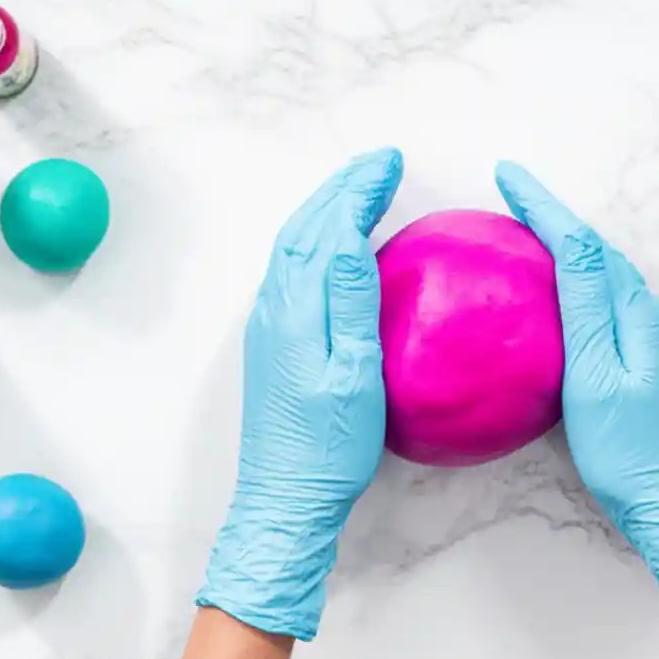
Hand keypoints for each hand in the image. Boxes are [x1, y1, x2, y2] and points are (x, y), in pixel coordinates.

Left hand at [198, 148, 403, 640]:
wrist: (283, 495)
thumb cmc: (329, 445)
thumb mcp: (354, 374)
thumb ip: (352, 303)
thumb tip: (352, 236)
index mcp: (298, 309)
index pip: (330, 230)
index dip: (359, 190)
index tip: (389, 162)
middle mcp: (275, 306)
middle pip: (306, 228)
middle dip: (341, 188)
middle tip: (379, 162)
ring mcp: (269, 323)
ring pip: (294, 245)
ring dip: (325, 209)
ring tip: (359, 189)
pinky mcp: (271, 341)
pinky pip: (291, 268)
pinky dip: (315, 239)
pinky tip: (335, 244)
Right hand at [495, 162, 658, 632]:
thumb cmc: (627, 452)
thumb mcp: (594, 377)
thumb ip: (583, 308)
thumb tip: (572, 239)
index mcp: (635, 314)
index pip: (582, 243)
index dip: (543, 205)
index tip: (507, 174)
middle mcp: (649, 315)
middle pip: (597, 250)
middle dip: (555, 217)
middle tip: (509, 196)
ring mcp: (652, 338)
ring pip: (604, 273)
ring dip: (567, 245)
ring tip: (525, 231)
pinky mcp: (646, 360)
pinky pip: (605, 300)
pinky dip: (576, 280)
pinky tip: (555, 293)